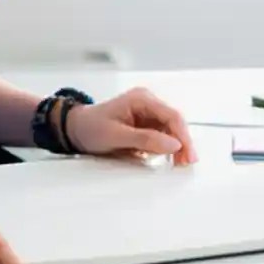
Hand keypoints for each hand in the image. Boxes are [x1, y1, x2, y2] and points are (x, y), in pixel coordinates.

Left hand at [64, 87, 198, 165]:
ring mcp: (147, 114)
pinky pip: (161, 137)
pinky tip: (165, 158)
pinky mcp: (145, 125)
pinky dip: (165, 148)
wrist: (76, 129)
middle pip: (174, 123)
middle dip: (182, 144)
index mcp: (142, 99)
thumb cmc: (91, 128)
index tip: (187, 155)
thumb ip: (146, 139)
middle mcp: (148, 104)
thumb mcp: (117, 136)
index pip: (172, 116)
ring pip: (170, 131)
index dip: (183, 136)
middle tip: (186, 163)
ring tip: (177, 164)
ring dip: (175, 148)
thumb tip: (174, 144)